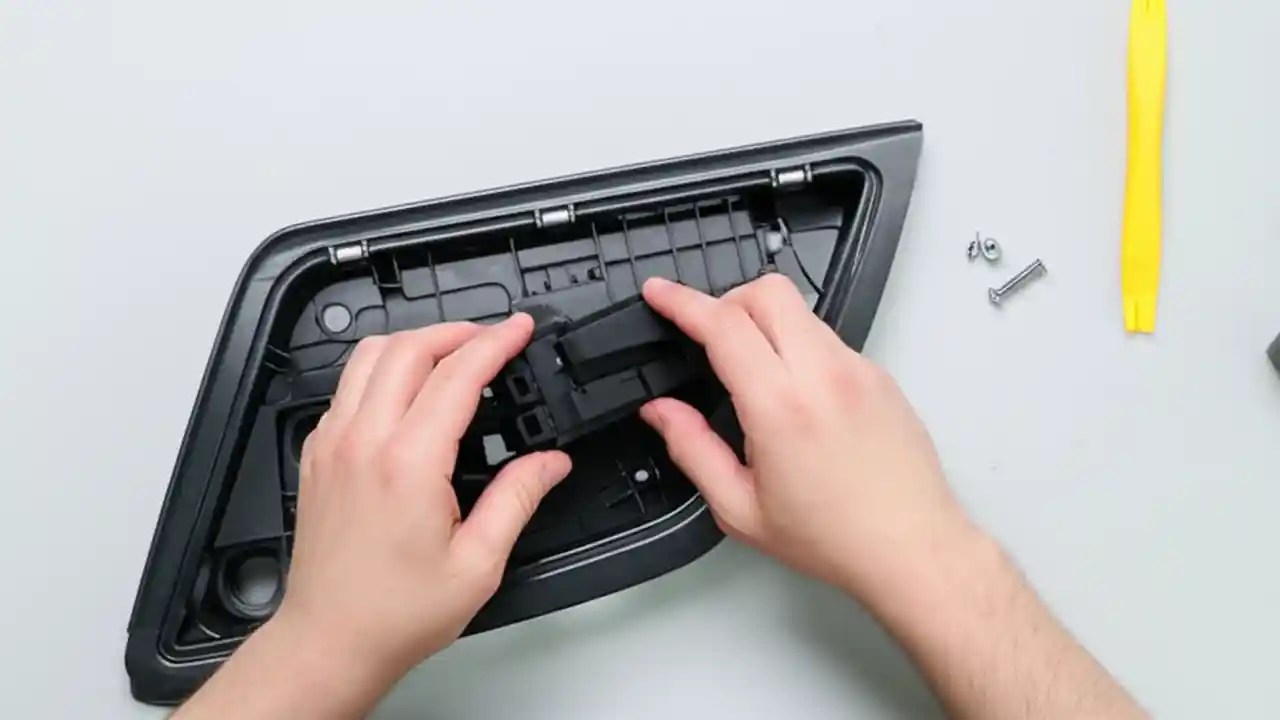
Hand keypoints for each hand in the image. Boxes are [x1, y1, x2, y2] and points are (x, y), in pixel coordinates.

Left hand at [277, 315, 570, 681]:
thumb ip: (517, 499)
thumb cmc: (396, 613)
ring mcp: (332, 444)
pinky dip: (382, 370)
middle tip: (493, 337)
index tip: (520, 328)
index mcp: (408, 464)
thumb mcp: (478, 563)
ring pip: (369, 356)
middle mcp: (363, 442)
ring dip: (415, 342)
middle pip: (408, 347)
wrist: (329, 640)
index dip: (495, 342)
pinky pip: (347, 387)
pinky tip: (408, 390)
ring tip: (452, 352)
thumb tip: (550, 462)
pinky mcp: (316, 454)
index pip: (457, 374)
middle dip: (457, 330)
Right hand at [639, 275, 969, 599]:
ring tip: (754, 374)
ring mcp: (859, 370)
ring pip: (800, 310)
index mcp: (781, 408)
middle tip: (708, 333)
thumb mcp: (741, 509)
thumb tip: (661, 412)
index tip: (659, 293)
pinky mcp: (880, 375)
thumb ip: (693, 450)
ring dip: (765, 322)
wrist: (913, 550)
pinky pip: (827, 338)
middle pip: (768, 292)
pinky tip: (795, 394)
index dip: (682, 301)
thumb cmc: (835, 538)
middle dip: (727, 299)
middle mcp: (824, 376)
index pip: (724, 325)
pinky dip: (798, 346)